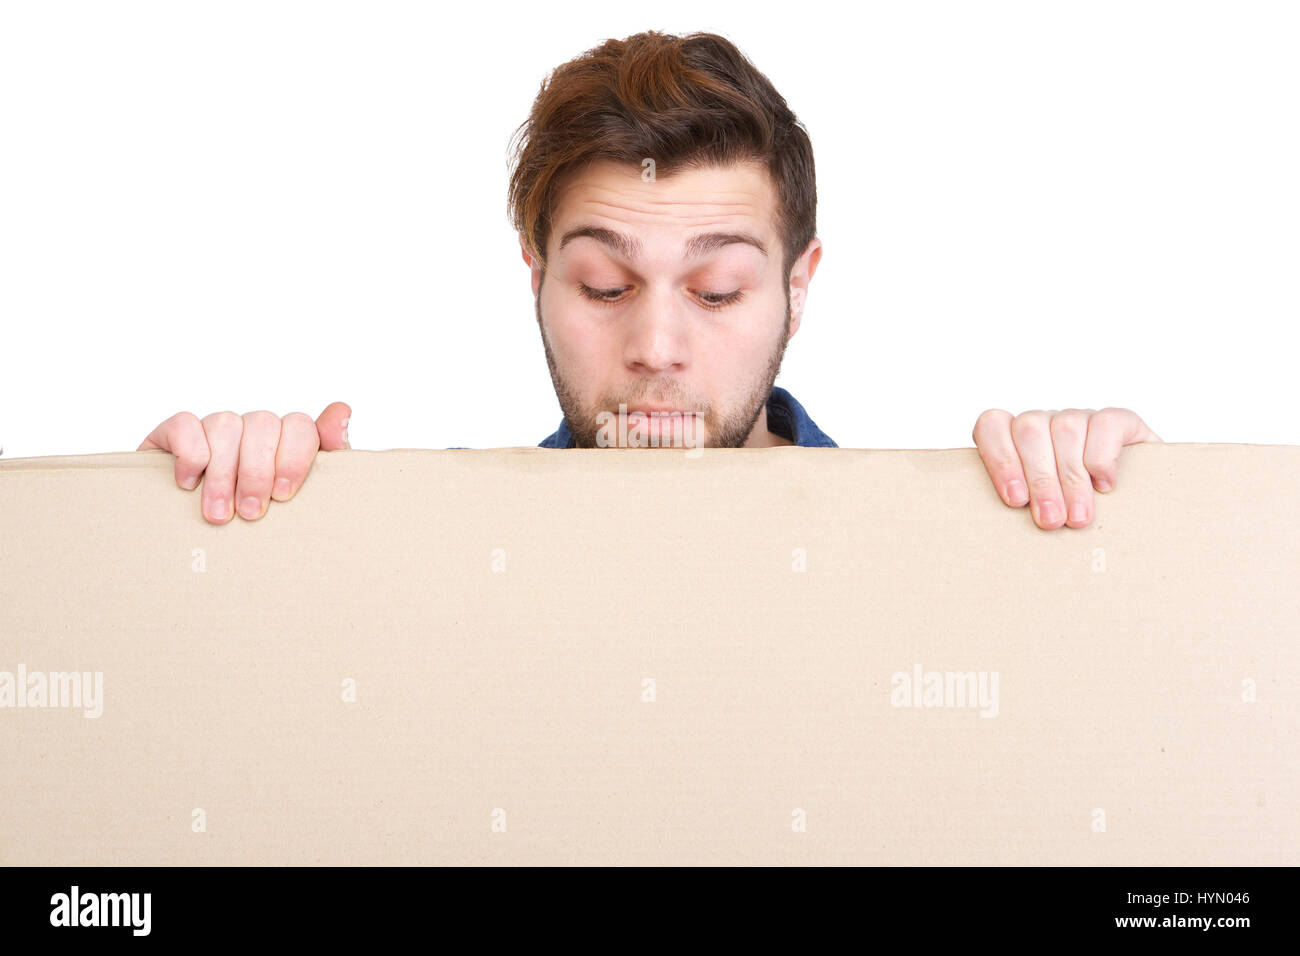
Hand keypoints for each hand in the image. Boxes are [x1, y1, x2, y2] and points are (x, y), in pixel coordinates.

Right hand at [137, 401, 351, 523]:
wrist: (194, 557)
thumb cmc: (259, 532)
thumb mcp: (301, 504)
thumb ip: (328, 460)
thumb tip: (342, 412)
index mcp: (284, 444)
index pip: (299, 425)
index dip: (294, 456)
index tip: (283, 495)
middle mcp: (251, 431)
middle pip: (263, 424)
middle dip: (258, 472)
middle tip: (252, 513)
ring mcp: (213, 432)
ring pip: (225, 424)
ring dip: (224, 474)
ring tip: (220, 514)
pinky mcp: (172, 435)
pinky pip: (185, 424)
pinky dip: (191, 454)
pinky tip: (189, 484)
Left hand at [971, 407, 1160, 528]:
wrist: (1140, 508)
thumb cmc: (1073, 515)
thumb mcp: (1042, 512)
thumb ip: (1022, 507)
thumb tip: (1004, 528)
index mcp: (1016, 440)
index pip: (992, 426)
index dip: (1000, 459)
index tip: (1016, 500)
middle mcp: (1046, 423)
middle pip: (1029, 430)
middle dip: (1040, 480)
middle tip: (1051, 520)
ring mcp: (1081, 418)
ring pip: (1066, 428)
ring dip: (1071, 478)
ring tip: (1078, 517)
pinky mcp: (1120, 420)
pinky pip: (1104, 425)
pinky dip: (1102, 459)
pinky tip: (1105, 486)